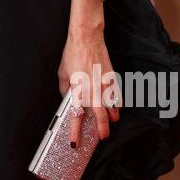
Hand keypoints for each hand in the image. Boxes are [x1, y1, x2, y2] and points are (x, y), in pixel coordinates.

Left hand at [56, 0, 119, 145]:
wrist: (87, 38)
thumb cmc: (73, 54)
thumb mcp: (62, 73)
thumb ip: (65, 89)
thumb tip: (67, 98)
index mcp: (78, 90)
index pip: (76, 116)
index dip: (75, 131)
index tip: (75, 142)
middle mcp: (92, 90)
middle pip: (100, 117)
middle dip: (102, 130)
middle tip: (103, 137)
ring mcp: (104, 85)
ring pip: (112, 108)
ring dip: (111, 117)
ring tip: (111, 123)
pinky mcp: (112, 78)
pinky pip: (117, 96)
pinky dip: (118, 104)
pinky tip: (117, 108)